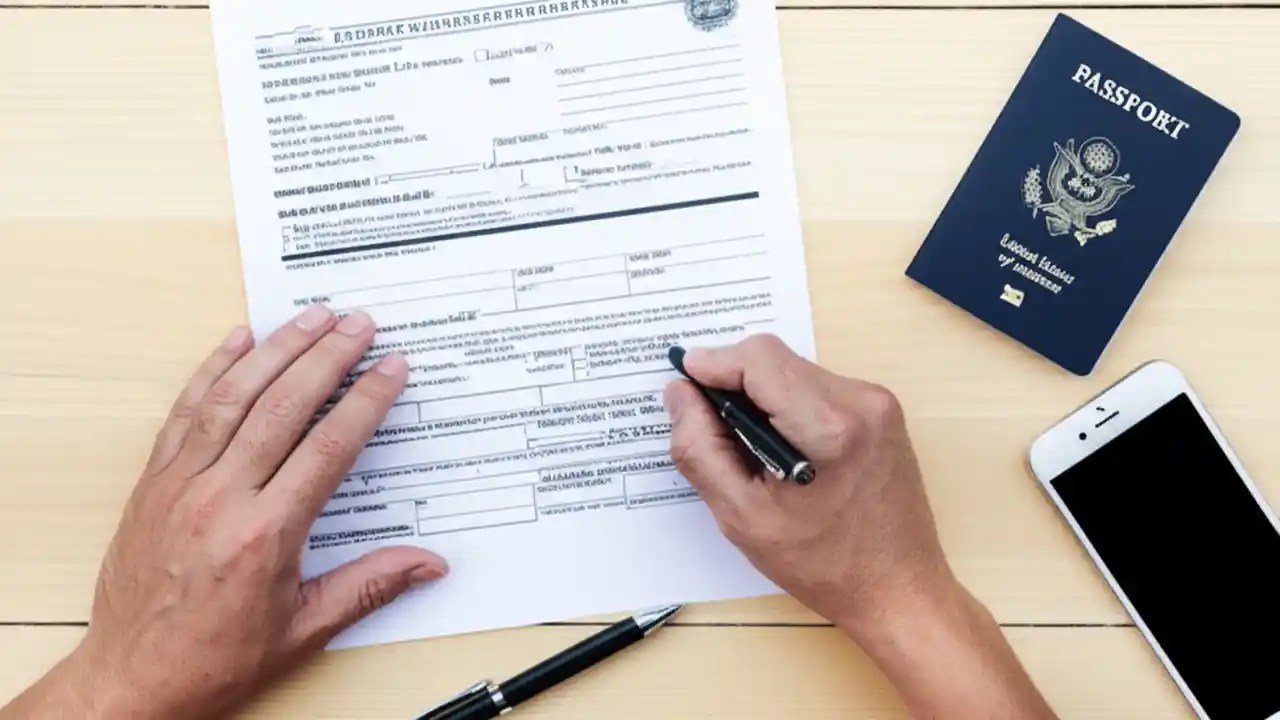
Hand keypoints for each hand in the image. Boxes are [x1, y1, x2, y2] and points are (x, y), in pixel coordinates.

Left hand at [1, 307, 447, 719]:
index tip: (390, 369)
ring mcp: (180, 484)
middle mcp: (220, 498)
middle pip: (283, 407)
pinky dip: (211, 370)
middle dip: (327, 358)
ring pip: (233, 397)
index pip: (328, 447)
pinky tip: (235, 341)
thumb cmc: (214, 659)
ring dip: (276, 350)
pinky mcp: (153, 483)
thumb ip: (369, 586)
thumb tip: (429, 563)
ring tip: (311, 318)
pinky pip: (184, 412)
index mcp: (265, 534)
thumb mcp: (303, 630)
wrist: (133, 679)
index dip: (366, 401)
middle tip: (359, 324)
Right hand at [665, 336, 1057, 718]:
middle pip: (777, 361)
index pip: (759, 359)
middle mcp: (861, 401)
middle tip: (708, 424)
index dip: (714, 363)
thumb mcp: (742, 516)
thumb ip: (701, 449)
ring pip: (796, 371)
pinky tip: (780, 448)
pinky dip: (788, 405)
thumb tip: (679, 395)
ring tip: (746, 446)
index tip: (684, 382)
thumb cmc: (823, 565)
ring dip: (762, 395)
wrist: (898, 589)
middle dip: (734, 382)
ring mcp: (878, 403)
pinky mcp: (883, 412)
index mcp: (830, 426)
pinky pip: (819, 387)